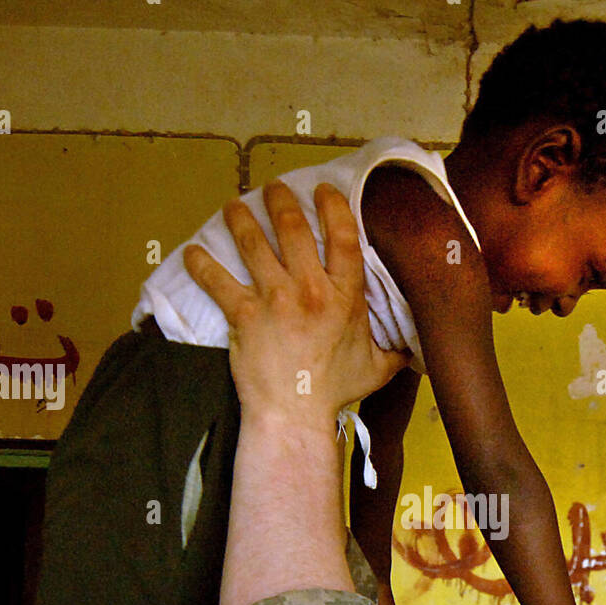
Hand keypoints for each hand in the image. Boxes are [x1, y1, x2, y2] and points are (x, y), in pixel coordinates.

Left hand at [183, 180, 408, 425]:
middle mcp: (311, 290)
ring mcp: (275, 299)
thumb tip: (414, 347)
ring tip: (233, 206)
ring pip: (254, 244)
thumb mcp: (377, 369)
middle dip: (280, 201)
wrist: (295, 414)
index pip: (343, 236)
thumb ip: (394, 351)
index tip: (322, 190)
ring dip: (241, 218)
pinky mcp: (244, 314)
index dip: (333, 206)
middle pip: (294, 229)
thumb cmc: (334, 393)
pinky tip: (190, 252)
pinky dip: (201, 264)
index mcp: (345, 297)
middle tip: (272, 189)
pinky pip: (217, 280)